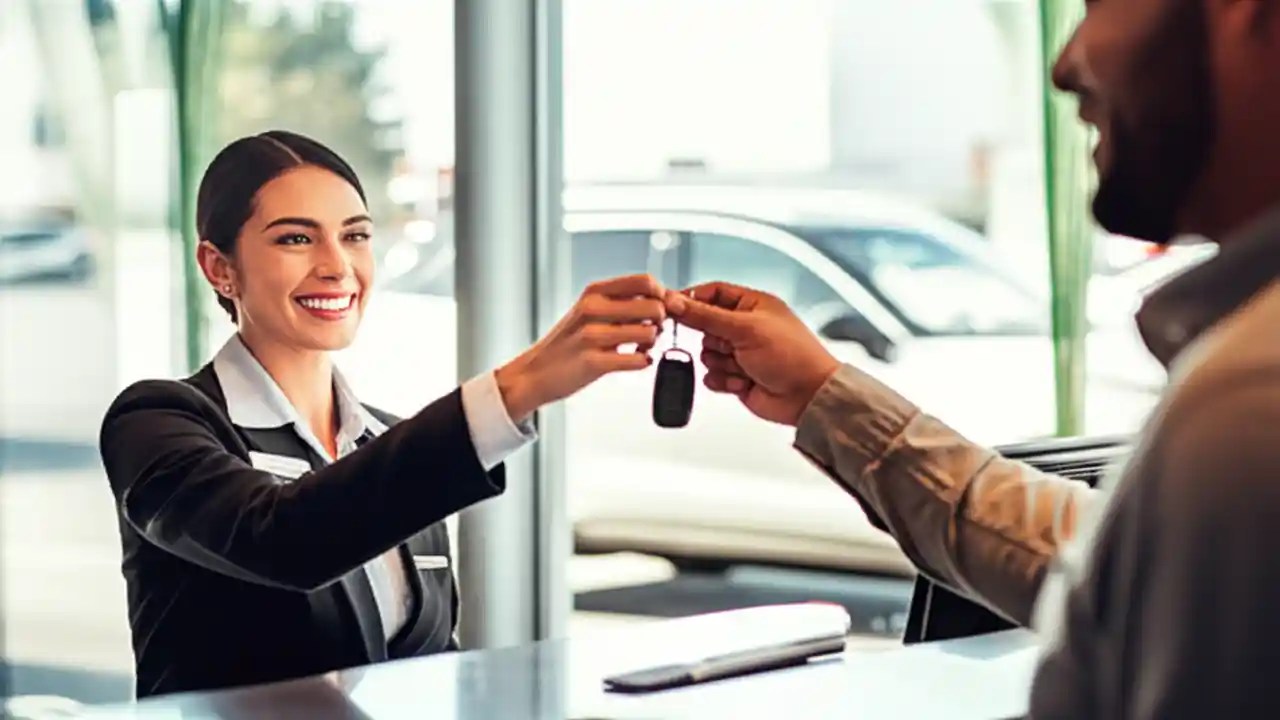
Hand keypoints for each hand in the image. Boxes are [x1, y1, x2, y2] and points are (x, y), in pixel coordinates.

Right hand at [495, 274, 666, 421]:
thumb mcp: (590, 311)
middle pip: (653, 306)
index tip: (660, 309)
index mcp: (594, 292)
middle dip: (660, 322)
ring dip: (651, 344)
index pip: (645, 281)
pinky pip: (638, 360)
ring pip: (649, 333)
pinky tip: (635, 361)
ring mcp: (592, 336)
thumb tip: (667, 298)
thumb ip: (623, 302)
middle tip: (649, 332)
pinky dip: (643, 362)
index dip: (662, 295)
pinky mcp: (593, 363)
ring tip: (640, 348)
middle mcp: (592, 309)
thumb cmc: (569, 342)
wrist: (536, 373)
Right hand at [664, 282, 839, 425]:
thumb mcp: (745, 328)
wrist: (808, 396)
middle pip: (705, 326)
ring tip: (742, 367)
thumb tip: (675, 301)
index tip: (672, 309)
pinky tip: (743, 382)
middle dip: (713, 340)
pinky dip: (724, 380)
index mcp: (752, 305)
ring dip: (720, 363)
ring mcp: (741, 353)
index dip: (692, 299)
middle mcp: (745, 327)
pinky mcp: (737, 377)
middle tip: (728, 346)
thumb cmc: (791, 355)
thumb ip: (706, 315)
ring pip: (706, 354)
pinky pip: (712, 376)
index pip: (713, 293)